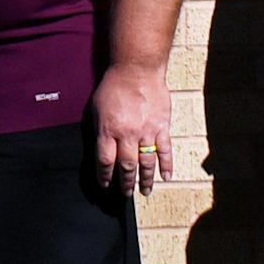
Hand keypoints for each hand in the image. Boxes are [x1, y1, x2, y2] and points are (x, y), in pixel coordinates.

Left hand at [93, 59, 175, 195]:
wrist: (137, 69)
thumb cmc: (114, 85)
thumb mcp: (97, 107)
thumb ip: (99, 129)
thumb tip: (100, 147)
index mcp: (108, 130)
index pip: (105, 161)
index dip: (105, 176)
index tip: (106, 185)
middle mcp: (127, 135)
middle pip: (126, 166)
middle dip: (126, 183)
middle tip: (126, 194)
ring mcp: (146, 132)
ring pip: (146, 162)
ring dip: (146, 180)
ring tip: (145, 191)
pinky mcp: (162, 127)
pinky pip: (165, 150)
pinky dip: (166, 165)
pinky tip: (165, 176)